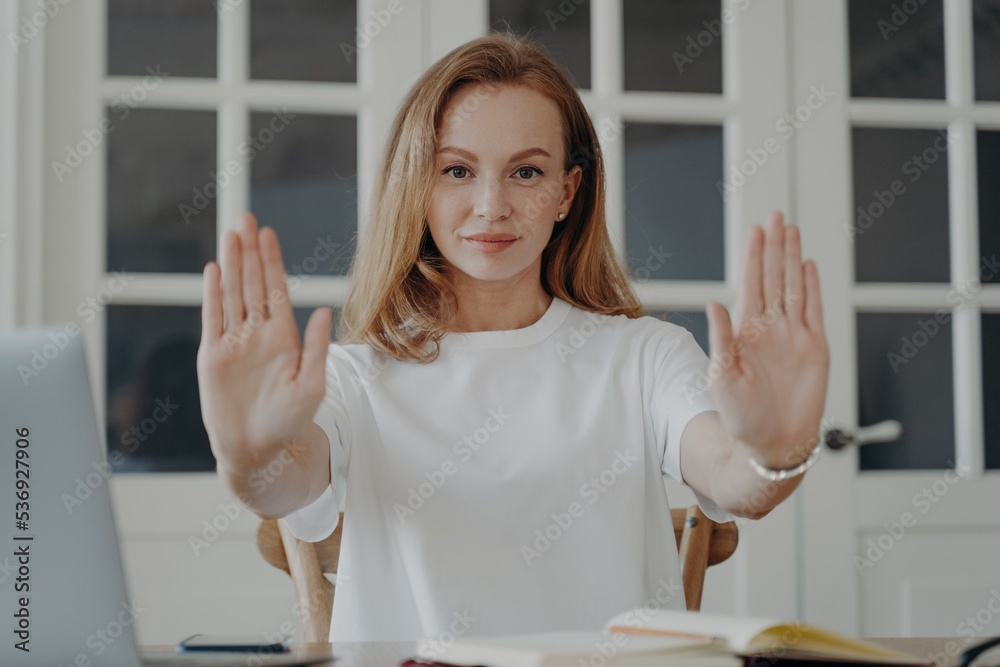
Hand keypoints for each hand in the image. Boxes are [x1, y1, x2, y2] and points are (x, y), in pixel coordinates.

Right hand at [196, 213, 331, 474]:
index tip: (269, 233)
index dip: (272, 261)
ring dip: (232, 264)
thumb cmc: (289, 422)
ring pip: (232, 294)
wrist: (256, 450)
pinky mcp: (212, 356)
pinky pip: (212, 318)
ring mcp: (234, 342)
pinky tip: (214, 270)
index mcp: (284, 337)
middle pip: (253, 284)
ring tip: (230, 234)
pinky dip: (212, 294)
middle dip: (250, 251)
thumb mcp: (312, 386)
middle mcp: (258, 334)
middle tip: (247, 218)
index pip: (276, 290)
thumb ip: (317, 347)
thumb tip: (323, 309)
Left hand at [704, 211, 829, 466]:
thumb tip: (713, 303)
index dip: (754, 256)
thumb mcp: (722, 377)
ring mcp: (793, 336)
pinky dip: (812, 287)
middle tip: (775, 215)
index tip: (755, 230)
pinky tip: (808, 266)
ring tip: (792, 230)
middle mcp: (769, 328)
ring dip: (792, 259)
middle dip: (774, 246)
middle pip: (774, 277)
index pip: (751, 284)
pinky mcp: (814, 348)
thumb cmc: (741, 417)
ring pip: (794, 287)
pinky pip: (813, 310)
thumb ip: (721, 339)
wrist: (772, 443)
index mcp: (745, 332)